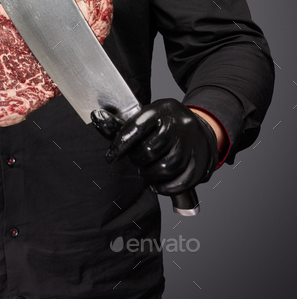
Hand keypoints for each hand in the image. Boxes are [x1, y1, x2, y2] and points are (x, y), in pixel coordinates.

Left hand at [91, 98, 218, 196]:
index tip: (111, 156)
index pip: (137, 127)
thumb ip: (124, 124)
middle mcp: (179, 125)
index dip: (121, 144)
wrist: (202, 128)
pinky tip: (158, 183)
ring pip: (165, 168)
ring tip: (147, 171)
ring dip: (150, 175)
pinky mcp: (200, 164)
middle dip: (137, 160)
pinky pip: (180, 183)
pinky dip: (165, 187)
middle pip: (150, 150)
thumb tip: (97, 118)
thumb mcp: (147, 116)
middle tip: (137, 160)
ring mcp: (192, 144)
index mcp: (162, 110)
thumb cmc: (166, 124)